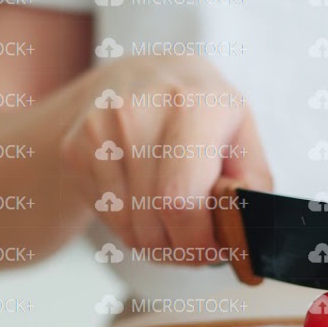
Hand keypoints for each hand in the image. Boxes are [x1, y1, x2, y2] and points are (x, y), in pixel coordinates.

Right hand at [62, 56, 270, 258]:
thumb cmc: (200, 113)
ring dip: (155, 244)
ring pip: (128, 227)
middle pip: (153, 221)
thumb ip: (252, 184)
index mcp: (194, 104)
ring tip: (172, 226)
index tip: (212, 250)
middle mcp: (140, 109)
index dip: (197, 241)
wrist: (137, 76)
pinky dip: (128, 226)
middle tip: (194, 247)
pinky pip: (106, 217)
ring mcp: (99, 128)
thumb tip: (241, 230)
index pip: (181, 201)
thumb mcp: (241, 134)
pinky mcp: (75, 147)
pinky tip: (144, 203)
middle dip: (180, 250)